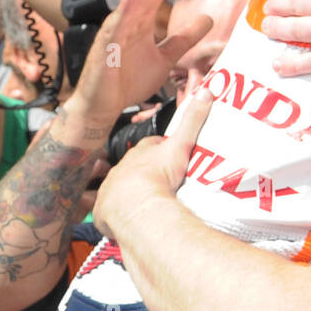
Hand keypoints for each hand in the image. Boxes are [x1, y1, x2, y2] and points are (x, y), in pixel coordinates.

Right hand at [64, 0, 210, 129]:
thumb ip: (184, 39)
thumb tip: (208, 20)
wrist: (105, 106)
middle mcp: (127, 24)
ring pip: (130, 7)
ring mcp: (115, 35)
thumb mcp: (166, 58)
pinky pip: (114, 28)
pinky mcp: (105, 49)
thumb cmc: (129, 80)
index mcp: (141, 24)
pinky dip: (123, 13)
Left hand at [93, 85, 212, 240]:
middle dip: (145, 172)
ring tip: (148, 203)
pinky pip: (112, 210)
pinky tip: (132, 219)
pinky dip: (120, 212)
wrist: (136, 206)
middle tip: (163, 182)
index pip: (150, 146)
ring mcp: (111, 188)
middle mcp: (122, 168)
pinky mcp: (104, 209)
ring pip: (122, 188)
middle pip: (135, 167)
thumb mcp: (180, 144)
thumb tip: (206, 91)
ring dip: (133, 193)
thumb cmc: (158, 174)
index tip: (170, 157)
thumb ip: (192, 120)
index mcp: (139, 152)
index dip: (160, 150)